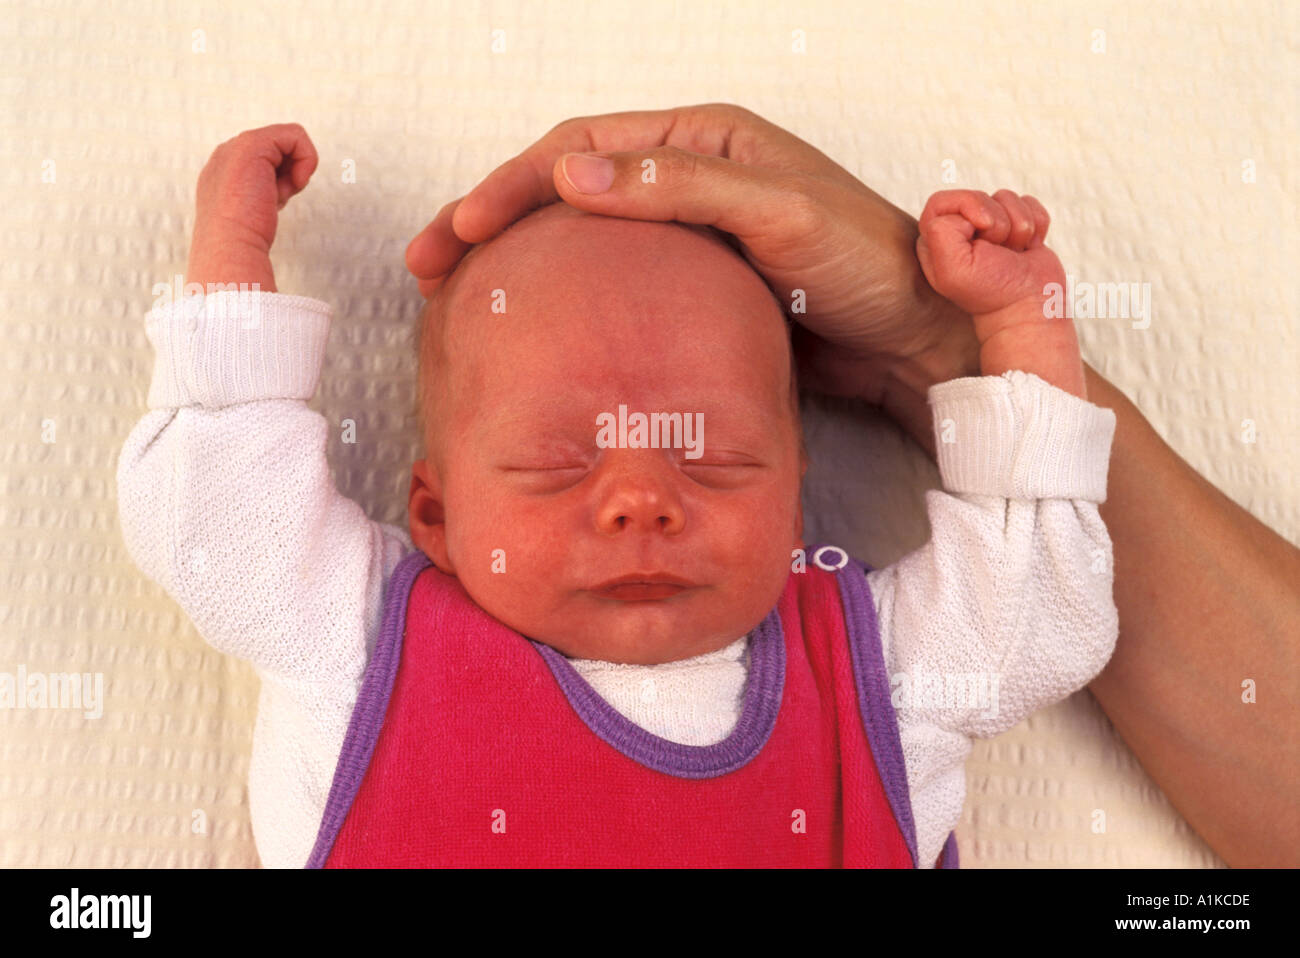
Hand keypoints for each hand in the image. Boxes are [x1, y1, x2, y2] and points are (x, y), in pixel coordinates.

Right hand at [185, 123, 318, 291]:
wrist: (228, 248)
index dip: (283, 181)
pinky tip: (291, 184)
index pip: (269, 162)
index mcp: (225, 171)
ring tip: (275, 195)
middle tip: (273, 200)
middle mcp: (228, 153)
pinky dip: (306, 160)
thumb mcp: (256, 212)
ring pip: (289, 140)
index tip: (272, 203)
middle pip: (280, 150)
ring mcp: (236, 146)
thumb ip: (267, 192)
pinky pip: (296, 135)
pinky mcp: (252, 144)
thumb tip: (289, 183)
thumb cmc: (242, 243)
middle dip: (289, 175)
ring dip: (295, 171)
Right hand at [404, 104, 979, 448]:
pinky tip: (536, 325)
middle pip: (567, 184)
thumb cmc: (863, 262)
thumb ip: (678, 186)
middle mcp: (688, 176)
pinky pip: (614, 281)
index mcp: (702, 139)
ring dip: (519, 259)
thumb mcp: (776, 211)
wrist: (914, 330)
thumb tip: (569, 169)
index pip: (581, 145)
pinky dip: (566, 295)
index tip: (460, 229)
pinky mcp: (694, 286)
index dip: (512, 183)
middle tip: (429, 265)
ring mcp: (688, 233)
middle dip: (492, 218)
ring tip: (460, 297)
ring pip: (583, 236)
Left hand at [917, 189, 1084, 396]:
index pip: (942, 200)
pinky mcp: (1017, 227)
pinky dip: (1037, 226)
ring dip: (1019, 227)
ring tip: (1013, 254)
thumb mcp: (952, 269)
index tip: (983, 231)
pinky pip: (1030, 204)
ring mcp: (991, 228)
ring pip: (1007, 198)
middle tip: (999, 251)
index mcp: (936, 240)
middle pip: (977, 196)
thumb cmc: (990, 293)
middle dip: (997, 221)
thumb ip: (941, 232)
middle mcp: (961, 231)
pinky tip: (1028, 249)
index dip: (967, 208)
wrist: (1029, 309)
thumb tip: (968, 213)